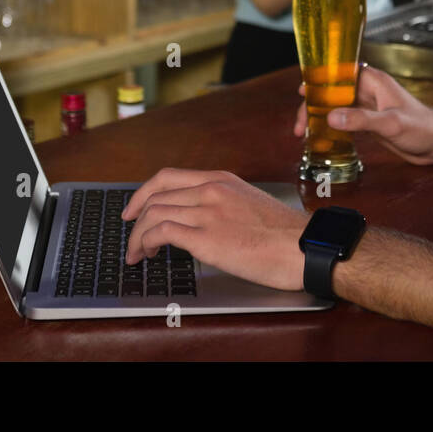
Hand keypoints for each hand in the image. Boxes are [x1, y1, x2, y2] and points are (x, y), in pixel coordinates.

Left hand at [121, 168, 308, 291]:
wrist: (303, 246)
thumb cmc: (284, 233)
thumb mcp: (250, 203)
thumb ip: (223, 204)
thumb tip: (201, 220)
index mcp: (221, 180)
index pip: (168, 177)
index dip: (143, 193)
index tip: (133, 209)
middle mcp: (211, 191)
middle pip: (156, 195)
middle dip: (135, 216)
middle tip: (129, 234)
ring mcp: (208, 213)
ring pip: (154, 214)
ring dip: (137, 235)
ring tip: (137, 254)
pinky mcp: (207, 238)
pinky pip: (162, 233)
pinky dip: (146, 243)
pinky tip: (148, 254)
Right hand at [293, 65, 432, 165]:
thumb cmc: (421, 128)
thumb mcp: (390, 124)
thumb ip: (361, 119)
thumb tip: (331, 117)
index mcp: (372, 81)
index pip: (338, 74)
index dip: (318, 81)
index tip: (300, 92)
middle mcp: (368, 90)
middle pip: (332, 91)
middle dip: (313, 105)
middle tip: (299, 126)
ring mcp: (367, 105)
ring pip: (335, 105)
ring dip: (319, 116)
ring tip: (302, 133)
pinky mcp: (368, 120)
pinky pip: (343, 118)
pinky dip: (330, 125)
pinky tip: (319, 136)